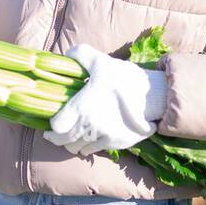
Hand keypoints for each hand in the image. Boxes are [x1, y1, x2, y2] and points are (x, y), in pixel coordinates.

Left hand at [42, 44, 168, 156]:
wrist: (154, 97)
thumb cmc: (124, 78)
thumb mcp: (100, 60)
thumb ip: (80, 54)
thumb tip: (66, 54)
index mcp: (81, 107)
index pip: (56, 127)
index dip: (52, 126)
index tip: (52, 123)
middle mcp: (88, 126)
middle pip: (64, 142)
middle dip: (58, 139)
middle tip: (55, 135)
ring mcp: (102, 137)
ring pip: (78, 148)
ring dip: (73, 143)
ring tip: (72, 136)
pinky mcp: (115, 144)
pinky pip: (94, 150)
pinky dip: (89, 146)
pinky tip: (90, 138)